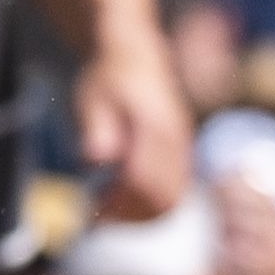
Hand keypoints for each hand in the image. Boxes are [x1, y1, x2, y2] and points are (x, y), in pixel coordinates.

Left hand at [74, 37, 193, 222]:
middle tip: (96, 217)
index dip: (120, 203)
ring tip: (105, 210)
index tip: (94, 211)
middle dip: (130, 216)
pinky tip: (119, 199)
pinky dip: (148, 205)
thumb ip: (97, 127)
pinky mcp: (180, 157)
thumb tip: (97, 160)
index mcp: (157, 129)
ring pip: (172, 201)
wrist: (136, 58)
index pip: (145, 181)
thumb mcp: (92, 97)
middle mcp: (177, 143)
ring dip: (139, 215)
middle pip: (163, 199)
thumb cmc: (108, 79)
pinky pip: (174, 193)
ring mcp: (182, 151)